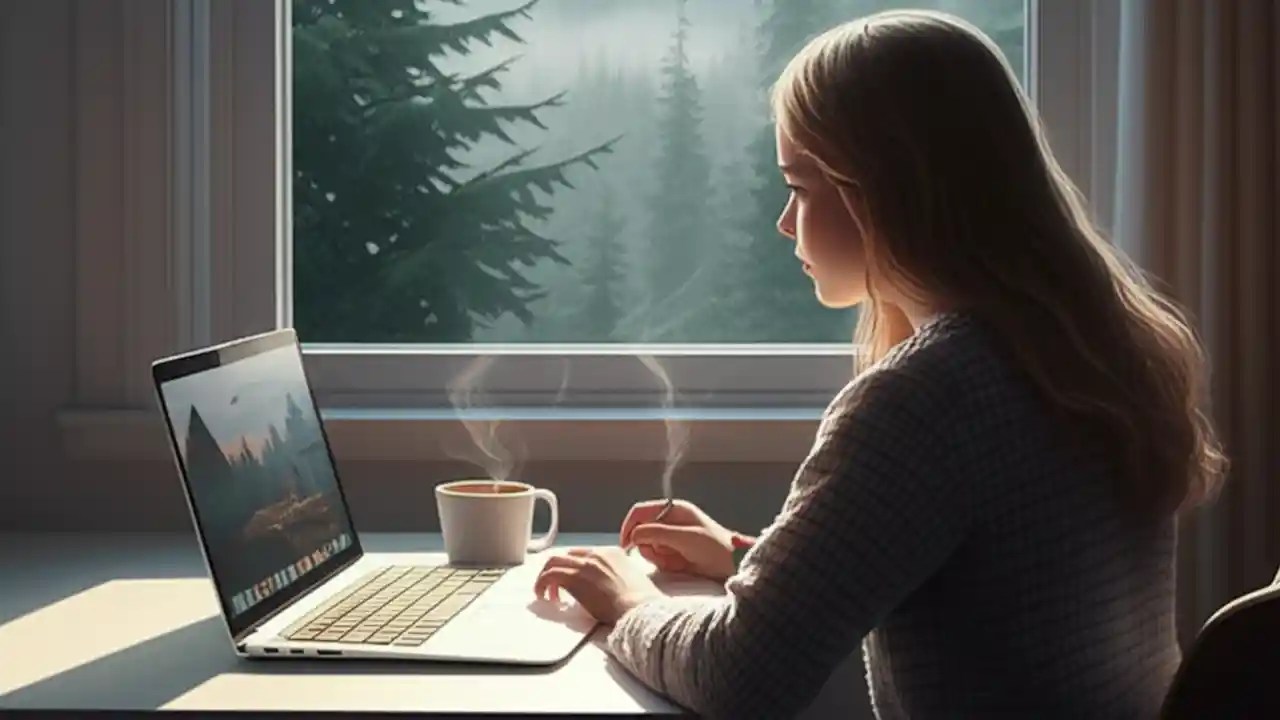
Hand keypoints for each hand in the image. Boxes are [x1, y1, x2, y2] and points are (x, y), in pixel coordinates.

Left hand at [533, 547, 663, 623]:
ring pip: (554, 561)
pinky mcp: (574, 578)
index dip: (576, 567)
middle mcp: (597, 554)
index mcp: (613, 553)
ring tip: (546, 593)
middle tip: (556, 588)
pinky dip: (542, 584)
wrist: (639, 609)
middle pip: (568, 555)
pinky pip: (549, 575)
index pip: (586, 554)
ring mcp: (584, 565)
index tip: (573, 581)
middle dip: (559, 570)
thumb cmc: (642, 603)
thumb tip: (612, 588)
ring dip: (546, 576)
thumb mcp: (634, 581)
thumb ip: (621, 577)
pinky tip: (544, 596)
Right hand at [619, 499, 737, 581]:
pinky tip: (679, 565)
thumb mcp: (685, 538)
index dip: (629, 526)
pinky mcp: (674, 551)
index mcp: (673, 509)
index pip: (640, 511)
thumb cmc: (713, 548)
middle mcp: (670, 520)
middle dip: (649, 546)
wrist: (733, 567)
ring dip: (658, 556)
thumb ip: (657, 533)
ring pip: (648, 546)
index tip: (626, 545)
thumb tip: (633, 535)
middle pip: (642, 531)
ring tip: (677, 561)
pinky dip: (664, 563)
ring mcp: (671, 536)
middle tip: (664, 556)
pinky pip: (657, 557)